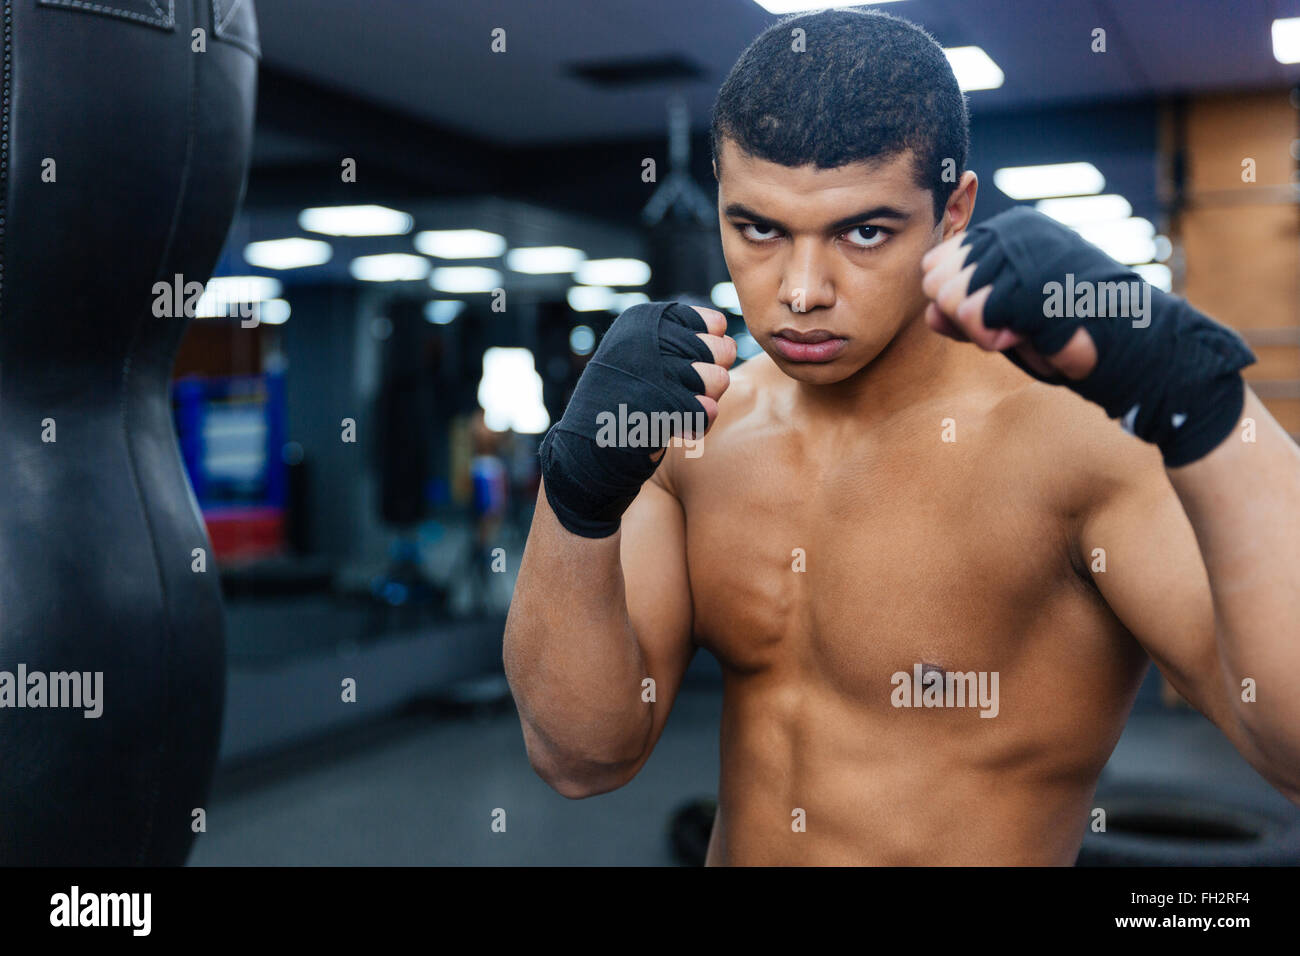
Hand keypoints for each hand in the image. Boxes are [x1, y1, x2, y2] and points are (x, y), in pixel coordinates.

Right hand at [539, 301, 735, 536]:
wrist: (586, 447)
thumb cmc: (625, 399)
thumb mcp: (645, 354)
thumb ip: (688, 340)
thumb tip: (729, 341)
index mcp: (642, 320)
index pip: (715, 324)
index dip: (710, 352)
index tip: (684, 368)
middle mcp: (646, 338)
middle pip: (722, 351)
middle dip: (712, 377)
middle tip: (684, 392)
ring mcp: (652, 371)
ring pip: (719, 379)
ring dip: (706, 400)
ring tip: (679, 408)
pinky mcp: (659, 407)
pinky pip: (708, 412)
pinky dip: (698, 425)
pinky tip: (678, 428)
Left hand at [918, 208, 1253, 466]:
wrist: (1135, 349)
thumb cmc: (1072, 337)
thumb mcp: (1009, 323)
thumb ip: (965, 314)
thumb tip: (929, 313)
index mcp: (1011, 231)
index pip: (936, 265)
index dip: (955, 304)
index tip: (1000, 316)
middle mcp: (1014, 231)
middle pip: (935, 282)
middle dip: (963, 319)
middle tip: (1012, 327)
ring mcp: (1023, 250)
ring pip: (948, 297)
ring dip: (979, 331)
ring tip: (1023, 331)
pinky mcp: (1028, 276)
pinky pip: (969, 315)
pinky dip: (990, 339)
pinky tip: (1026, 336)